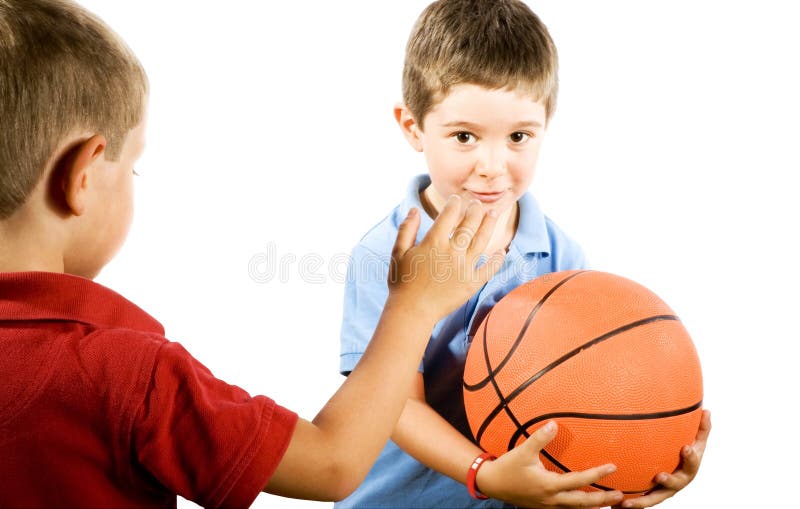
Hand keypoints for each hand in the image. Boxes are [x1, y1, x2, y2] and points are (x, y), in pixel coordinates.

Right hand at [387, 195, 504, 322]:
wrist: (412, 311)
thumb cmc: (402, 282)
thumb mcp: (398, 252)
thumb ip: (407, 229)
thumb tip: (414, 209)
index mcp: (433, 242)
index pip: (448, 215)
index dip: (454, 204)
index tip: (457, 199)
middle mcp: (452, 252)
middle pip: (468, 225)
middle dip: (475, 210)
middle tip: (478, 203)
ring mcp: (464, 267)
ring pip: (481, 241)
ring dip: (488, 225)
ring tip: (493, 214)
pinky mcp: (472, 283)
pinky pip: (489, 269)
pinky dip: (497, 260)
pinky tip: (502, 251)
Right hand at [477, 421, 624, 507]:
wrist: (492, 484)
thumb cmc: (507, 467)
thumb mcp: (522, 451)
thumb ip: (539, 438)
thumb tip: (554, 424)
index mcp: (548, 485)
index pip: (578, 481)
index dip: (597, 474)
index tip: (613, 467)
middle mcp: (551, 499)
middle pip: (583, 502)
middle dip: (603, 500)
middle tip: (621, 496)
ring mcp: (548, 506)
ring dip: (593, 506)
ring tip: (609, 502)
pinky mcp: (544, 507)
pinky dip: (579, 508)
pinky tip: (586, 504)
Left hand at [616, 410, 710, 507]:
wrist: (674, 474)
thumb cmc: (685, 455)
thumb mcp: (696, 442)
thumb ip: (702, 429)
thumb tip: (707, 410)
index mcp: (689, 468)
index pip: (693, 462)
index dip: (691, 456)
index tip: (686, 448)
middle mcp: (678, 482)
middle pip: (675, 484)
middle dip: (669, 481)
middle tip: (660, 476)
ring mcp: (664, 492)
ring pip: (654, 499)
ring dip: (642, 502)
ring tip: (628, 502)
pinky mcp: (651, 497)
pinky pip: (640, 502)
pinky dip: (630, 505)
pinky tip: (615, 506)